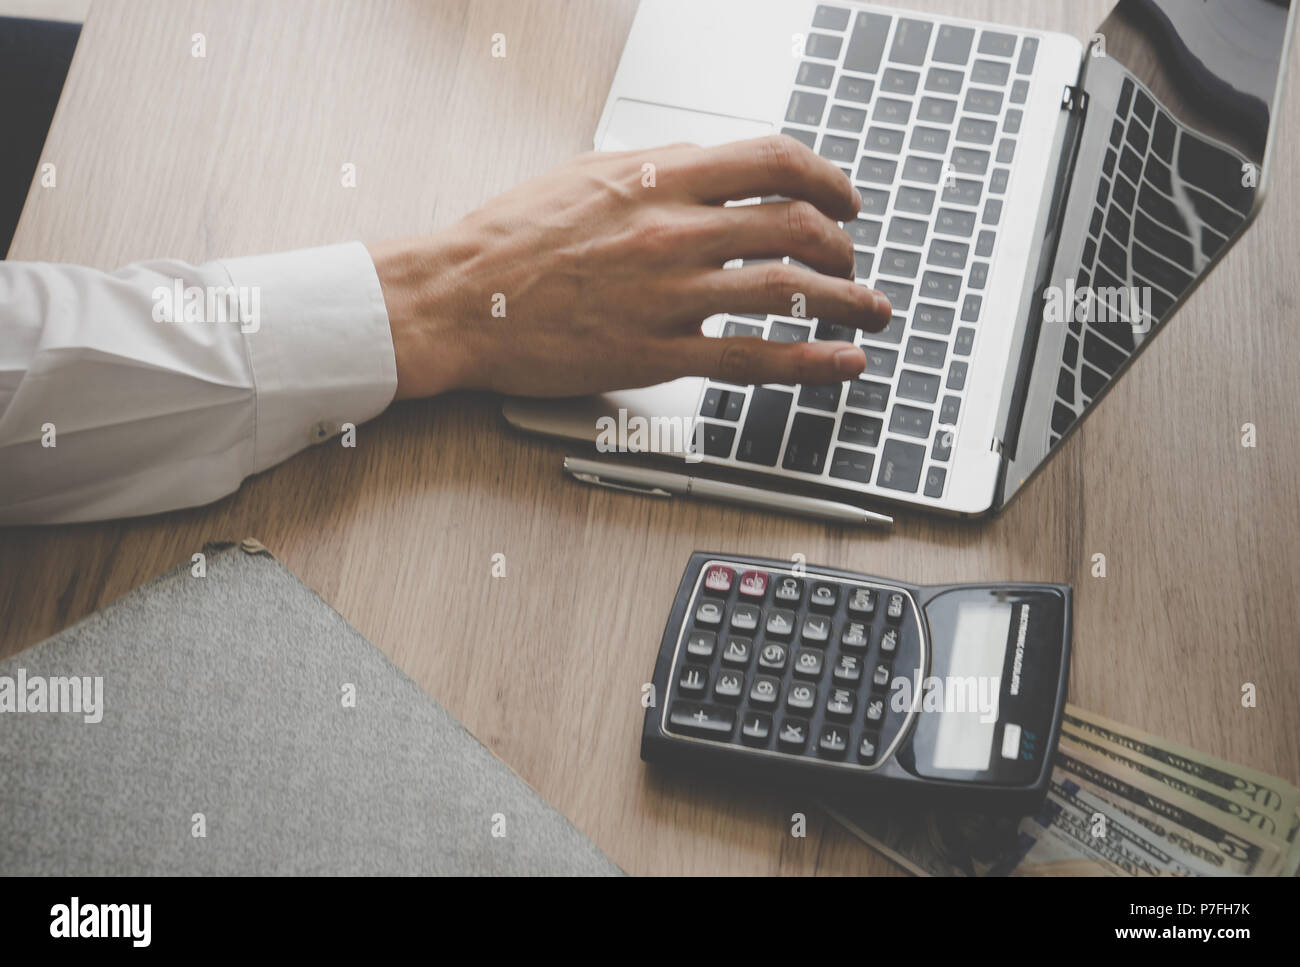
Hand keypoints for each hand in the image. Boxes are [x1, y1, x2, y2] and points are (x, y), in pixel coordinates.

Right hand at [368, 135, 890, 399]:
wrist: (457, 297)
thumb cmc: (512, 238)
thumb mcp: (589, 175)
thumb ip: (658, 169)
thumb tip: (713, 167)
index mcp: (660, 176)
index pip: (774, 161)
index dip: (828, 179)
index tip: (847, 200)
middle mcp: (675, 229)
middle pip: (796, 226)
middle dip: (842, 246)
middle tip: (854, 264)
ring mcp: (669, 294)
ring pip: (786, 292)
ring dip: (845, 301)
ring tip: (871, 313)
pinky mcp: (656, 353)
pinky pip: (750, 358)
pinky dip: (809, 361)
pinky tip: (843, 363)